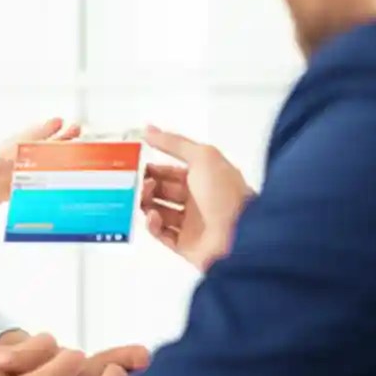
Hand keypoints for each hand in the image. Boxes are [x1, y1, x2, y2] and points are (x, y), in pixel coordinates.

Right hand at [140, 125, 254, 272]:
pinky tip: (154, 217)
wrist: (240, 234)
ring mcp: (191, 224)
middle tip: (136, 183)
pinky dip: (153, 225)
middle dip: (146, 185)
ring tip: (142, 198)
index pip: (170, 171)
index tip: (135, 164)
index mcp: (203, 179)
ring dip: (146, 203)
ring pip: (158, 212)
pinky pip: (162, 234)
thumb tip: (148, 130)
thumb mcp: (202, 156)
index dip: (152, 168)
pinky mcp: (185, 245)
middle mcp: (196, 201)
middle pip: (162, 192)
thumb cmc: (225, 193)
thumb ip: (174, 142)